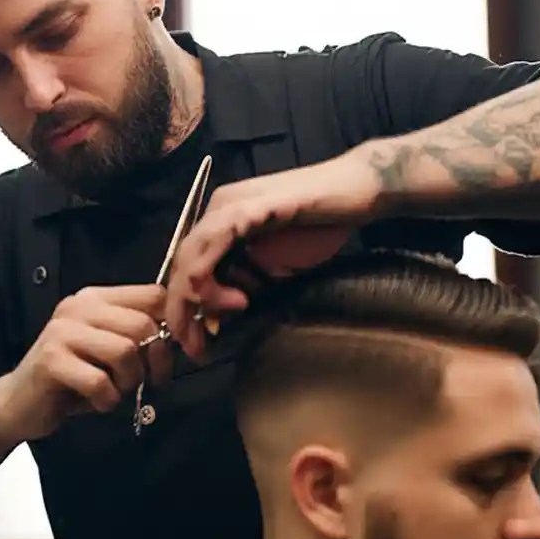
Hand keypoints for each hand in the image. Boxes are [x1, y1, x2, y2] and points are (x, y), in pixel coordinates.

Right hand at [0, 284, 166, 442]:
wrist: (18, 402)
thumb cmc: (72, 378)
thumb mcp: (108, 350)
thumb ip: (138, 335)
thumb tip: (186, 333)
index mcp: (96, 298)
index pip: (153, 294)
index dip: (175, 324)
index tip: (181, 352)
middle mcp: (78, 307)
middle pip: (142, 324)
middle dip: (155, 361)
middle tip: (147, 382)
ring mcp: (61, 332)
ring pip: (124, 351)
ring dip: (129, 382)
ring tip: (115, 391)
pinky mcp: (51, 360)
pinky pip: (100, 381)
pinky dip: (107, 400)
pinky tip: (97, 402)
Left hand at [163, 155, 381, 358]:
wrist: (359, 189)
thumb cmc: (324, 225)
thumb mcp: (274, 264)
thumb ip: (244, 284)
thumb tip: (216, 318)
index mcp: (221, 219)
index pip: (187, 266)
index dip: (184, 307)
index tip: (197, 342)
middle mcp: (217, 208)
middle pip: (180, 265)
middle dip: (182, 313)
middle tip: (195, 350)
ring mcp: (229, 204)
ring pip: (189, 258)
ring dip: (192, 302)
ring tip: (209, 332)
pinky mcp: (248, 206)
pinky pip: (213, 244)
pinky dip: (213, 278)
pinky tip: (234, 300)